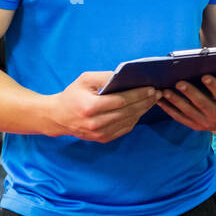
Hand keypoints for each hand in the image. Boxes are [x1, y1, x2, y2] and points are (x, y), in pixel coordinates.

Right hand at [46, 72, 160, 142]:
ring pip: (129, 121)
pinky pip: (125, 128)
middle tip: (157, 93)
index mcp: (91, 107)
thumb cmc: (73, 95)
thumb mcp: (85, 80)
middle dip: (145, 101)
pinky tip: (141, 109)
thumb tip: (127, 76)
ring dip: (143, 110)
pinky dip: (135, 118)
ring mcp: (100, 134)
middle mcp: (96, 123)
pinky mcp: (103, 139)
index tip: (151, 88)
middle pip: (128, 111)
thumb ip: (106, 77)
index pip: (121, 100)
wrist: (58, 117)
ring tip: (152, 100)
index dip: (138, 94)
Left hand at [156, 74, 215, 132]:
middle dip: (190, 93)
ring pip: (189, 113)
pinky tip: (160, 101)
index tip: (205, 76)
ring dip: (176, 102)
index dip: (214, 87)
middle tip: (179, 82)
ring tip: (165, 91)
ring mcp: (206, 123)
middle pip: (203, 105)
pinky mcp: (196, 126)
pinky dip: (169, 110)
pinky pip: (181, 118)